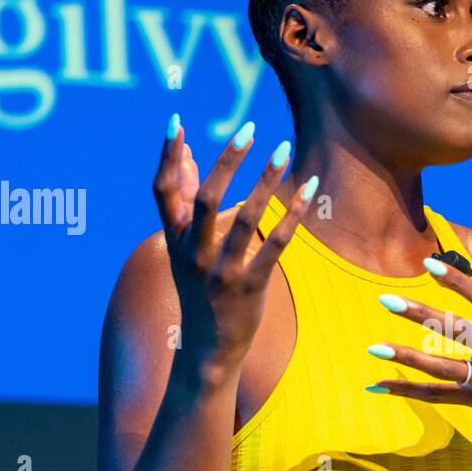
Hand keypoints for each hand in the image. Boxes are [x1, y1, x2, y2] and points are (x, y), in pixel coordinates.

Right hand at [151, 113, 317, 377]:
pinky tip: (309, 190)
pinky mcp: (250, 288)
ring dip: (266, 181)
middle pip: (204, 199)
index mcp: (176, 241)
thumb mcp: (184, 249)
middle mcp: (195, 254)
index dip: (165, 156)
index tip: (176, 120)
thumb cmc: (200, 290)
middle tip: (248, 128)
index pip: (162, 192)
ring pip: (245, 219)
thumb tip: (183, 153)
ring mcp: (222, 273)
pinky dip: (292, 215)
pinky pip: (275, 245)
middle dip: (226, 161)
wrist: (209, 349)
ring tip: (284, 151)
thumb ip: (184, 202)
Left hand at [364, 219, 471, 437]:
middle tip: (386, 300)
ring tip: (375, 348)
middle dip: (421, 315)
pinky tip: (378, 385)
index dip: (458, 282)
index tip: (428, 265)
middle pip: (457, 332)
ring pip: (444, 368)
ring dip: (408, 359)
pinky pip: (437, 396)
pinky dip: (408, 391)